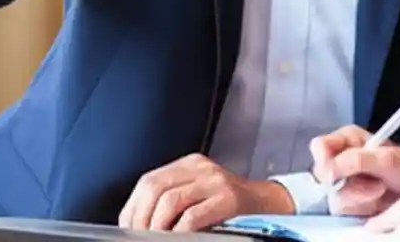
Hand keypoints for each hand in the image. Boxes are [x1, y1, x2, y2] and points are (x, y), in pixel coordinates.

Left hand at [118, 153, 293, 231]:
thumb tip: (138, 222)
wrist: (270, 205)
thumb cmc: (232, 207)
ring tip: (156, 239)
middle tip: (140, 237)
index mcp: (189, 164)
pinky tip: (178, 238)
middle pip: (155, 188)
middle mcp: (201, 168)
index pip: (149, 181)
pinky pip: (194, 216)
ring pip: (170, 200)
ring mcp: (216, 181)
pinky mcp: (229, 198)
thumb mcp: (199, 194)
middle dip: (141, 218)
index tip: (128, 228)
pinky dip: (179, 232)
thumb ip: (173, 200)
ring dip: (157, 226)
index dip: (133, 208)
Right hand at [309, 125, 399, 216]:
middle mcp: (340, 159)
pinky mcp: (346, 200)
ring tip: (380, 188)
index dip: (323, 158)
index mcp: (347, 139)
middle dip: (348, 182)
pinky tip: (376, 199)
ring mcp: (341, 181)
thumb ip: (357, 159)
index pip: (320, 145)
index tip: (334, 173)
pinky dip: (361, 206)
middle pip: (323, 173)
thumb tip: (331, 168)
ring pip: (333, 192)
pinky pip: (342, 208)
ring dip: (359, 195)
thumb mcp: (387, 159)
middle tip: (372, 181)